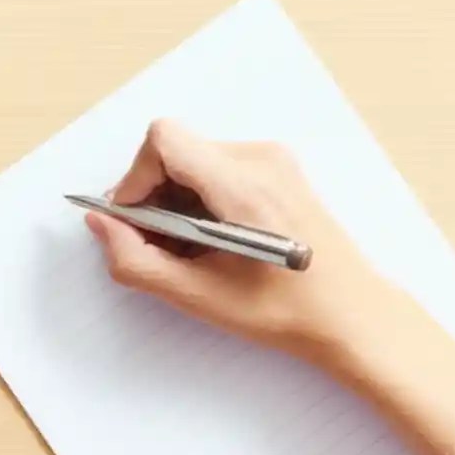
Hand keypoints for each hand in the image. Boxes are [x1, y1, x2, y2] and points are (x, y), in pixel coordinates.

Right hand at [85, 120, 405, 361]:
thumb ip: (137, 259)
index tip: (134, 217)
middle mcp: (261, 159)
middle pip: (176, 148)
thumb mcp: (199, 297)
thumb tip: (101, 223)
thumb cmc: (287, 312)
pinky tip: (211, 239)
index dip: (136, 176)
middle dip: (154, 193)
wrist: (353, 314)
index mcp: (244, 187)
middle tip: (160, 244)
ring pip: (194, 157)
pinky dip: (200, 196)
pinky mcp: (278, 168)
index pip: (165, 139)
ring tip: (189, 248)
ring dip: (176, 197)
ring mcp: (274, 159)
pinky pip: (218, 164)